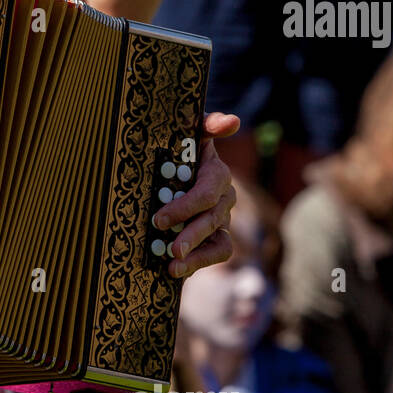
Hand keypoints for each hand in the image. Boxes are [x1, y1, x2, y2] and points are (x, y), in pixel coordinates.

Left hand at [153, 112, 237, 277]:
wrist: (162, 175)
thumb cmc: (174, 152)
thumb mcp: (184, 136)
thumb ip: (206, 125)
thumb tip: (233, 121)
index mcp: (214, 171)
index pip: (209, 190)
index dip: (186, 206)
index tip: (159, 219)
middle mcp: (222, 196)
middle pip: (213, 218)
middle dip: (191, 234)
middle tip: (170, 249)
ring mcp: (220, 220)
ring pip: (218, 241)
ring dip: (198, 255)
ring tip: (174, 266)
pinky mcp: (214, 239)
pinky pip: (216, 253)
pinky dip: (198, 264)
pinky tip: (176, 271)